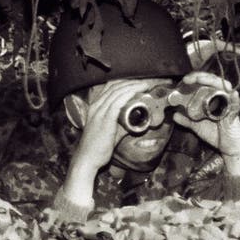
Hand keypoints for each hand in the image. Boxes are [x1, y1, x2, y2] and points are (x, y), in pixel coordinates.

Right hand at [61, 80, 154, 206]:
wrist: (87, 159)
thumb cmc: (98, 146)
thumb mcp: (112, 130)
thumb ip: (123, 123)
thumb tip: (138, 121)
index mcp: (96, 105)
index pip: (112, 86)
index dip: (128, 81)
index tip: (143, 81)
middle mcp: (96, 105)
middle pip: (116, 85)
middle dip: (135, 81)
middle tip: (151, 80)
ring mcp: (99, 111)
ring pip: (118, 91)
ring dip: (135, 85)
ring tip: (149, 83)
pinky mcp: (104, 119)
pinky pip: (117, 102)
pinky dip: (129, 94)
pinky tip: (139, 90)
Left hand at [172, 71, 239, 174]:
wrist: (228, 148)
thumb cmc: (216, 135)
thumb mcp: (197, 126)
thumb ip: (187, 120)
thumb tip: (174, 114)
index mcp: (214, 99)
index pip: (207, 83)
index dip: (197, 78)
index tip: (185, 80)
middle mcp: (222, 99)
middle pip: (215, 81)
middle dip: (203, 77)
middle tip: (189, 79)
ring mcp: (229, 105)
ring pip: (225, 88)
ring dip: (214, 82)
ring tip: (202, 80)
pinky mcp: (234, 114)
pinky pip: (235, 104)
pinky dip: (234, 98)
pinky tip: (231, 93)